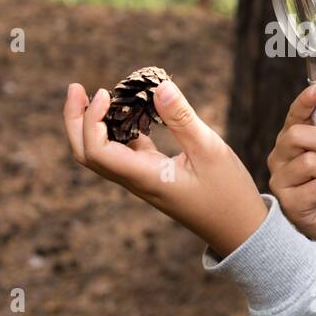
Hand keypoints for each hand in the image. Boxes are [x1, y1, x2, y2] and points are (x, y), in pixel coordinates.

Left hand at [62, 80, 267, 257]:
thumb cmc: (228, 194)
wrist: (239, 230)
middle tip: (76, 87)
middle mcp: (137, 180)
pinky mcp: (154, 175)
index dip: (91, 120)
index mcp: (145, 177)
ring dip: (93, 124)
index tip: (106, 93)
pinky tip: (131, 110)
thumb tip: (160, 86)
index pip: (97, 152)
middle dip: (76, 121)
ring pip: (103, 153)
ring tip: (99, 94)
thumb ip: (183, 118)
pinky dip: (120, 128)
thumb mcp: (210, 150)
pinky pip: (126, 151)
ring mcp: (143, 179)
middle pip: (87, 154)